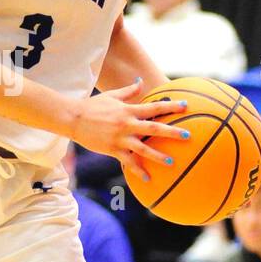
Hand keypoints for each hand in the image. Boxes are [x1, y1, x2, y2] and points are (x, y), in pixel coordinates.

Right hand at [69, 78, 189, 182]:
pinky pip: (128, 162)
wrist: (73, 118)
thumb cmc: (92, 106)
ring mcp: (119, 138)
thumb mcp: (111, 96)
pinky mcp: (112, 150)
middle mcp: (126, 124)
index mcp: (128, 110)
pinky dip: (138, 170)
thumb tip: (140, 82)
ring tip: (171, 162)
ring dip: (157, 156)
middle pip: (153, 127)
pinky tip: (148, 179)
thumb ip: (128, 91)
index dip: (170, 106)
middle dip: (171, 132)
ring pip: (142, 148)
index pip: (154, 107)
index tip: (186, 106)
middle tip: (187, 135)